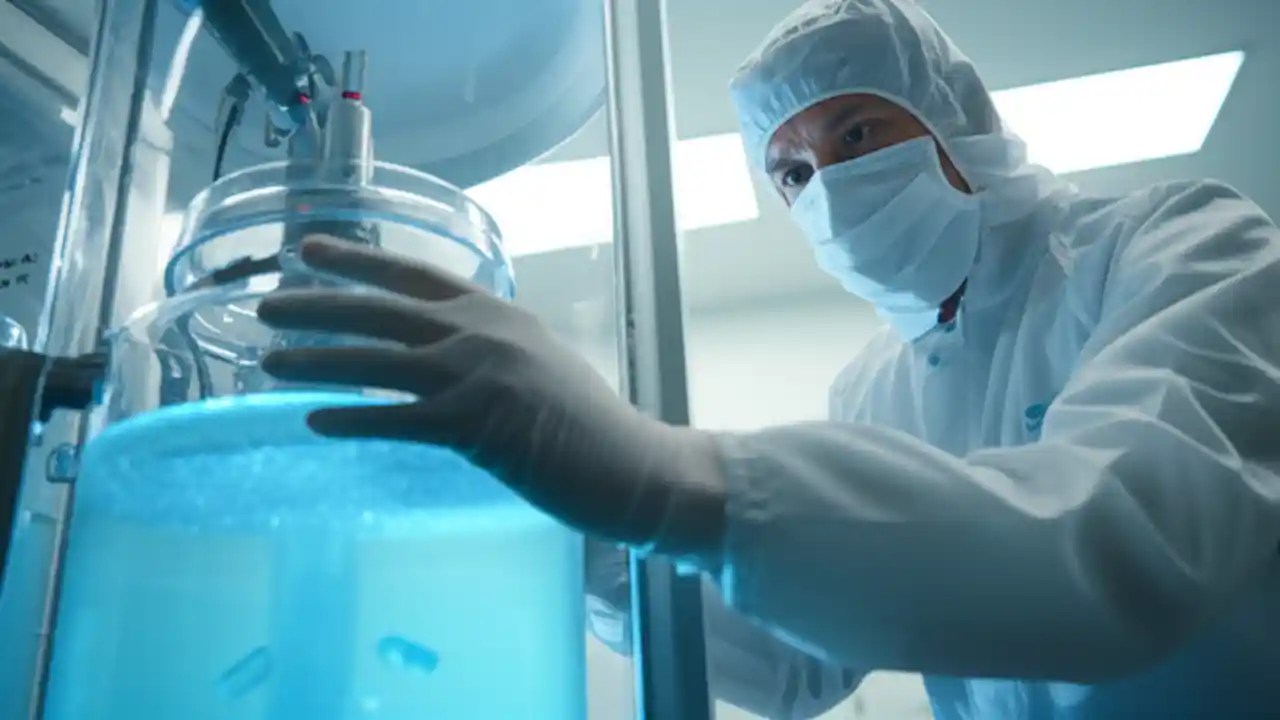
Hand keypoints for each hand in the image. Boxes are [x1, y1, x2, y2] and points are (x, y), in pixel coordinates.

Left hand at [259, 236, 725, 561]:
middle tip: (265, 306)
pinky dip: (353, 417)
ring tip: (269, 363)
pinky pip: (398, 418)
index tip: (309, 249)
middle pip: (383, 309)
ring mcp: (480, 376)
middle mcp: (484, 333)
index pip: (415, 273)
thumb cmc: (589, 426)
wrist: (635, 466)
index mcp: (498, 312)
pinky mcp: (478, 425)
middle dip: (318, 305)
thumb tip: (437, 352)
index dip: (359, 259)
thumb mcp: (537, 364)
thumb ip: (490, 349)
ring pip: (379, 359)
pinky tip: (315, 421)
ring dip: (318, 360)